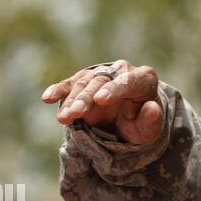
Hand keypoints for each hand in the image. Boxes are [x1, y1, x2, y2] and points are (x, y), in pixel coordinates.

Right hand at [42, 60, 163, 143]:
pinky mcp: (82, 82)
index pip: (130, 81)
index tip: (101, 99)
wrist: (128, 121)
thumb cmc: (141, 124)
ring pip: (84, 84)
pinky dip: (58, 90)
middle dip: (87, 98)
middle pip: (102, 82)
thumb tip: (152, 108)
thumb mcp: (150, 128)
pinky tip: (47, 98)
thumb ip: (151, 120)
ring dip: (72, 101)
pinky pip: (69, 84)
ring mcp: (101, 75)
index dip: (115, 89)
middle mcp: (122, 71)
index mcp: (144, 79)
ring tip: (64, 118)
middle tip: (76, 113)